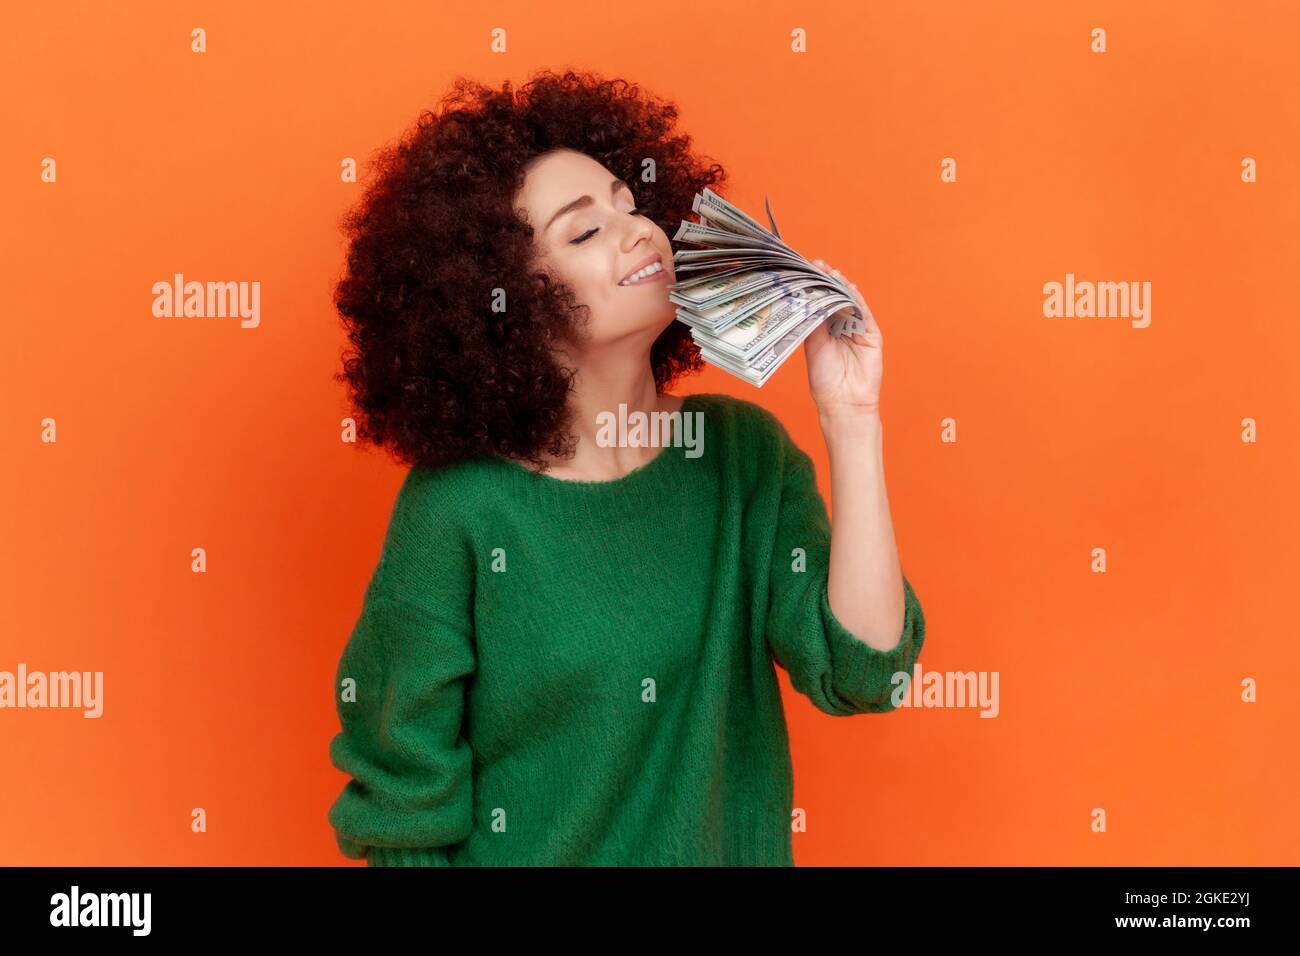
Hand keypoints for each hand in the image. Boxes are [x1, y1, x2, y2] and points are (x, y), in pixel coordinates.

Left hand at [802, 258, 882, 416]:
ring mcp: (858, 329)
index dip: (814, 286)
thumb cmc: (825, 379)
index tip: (805, 270)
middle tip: (817, 265)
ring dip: (842, 286)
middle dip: (827, 281)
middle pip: (836, 297)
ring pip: (851, 302)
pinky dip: (857, 301)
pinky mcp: (872, 335)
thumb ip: (812, 321)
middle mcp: (842, 326)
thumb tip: (805, 296)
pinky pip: (865, 314)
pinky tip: (849, 289)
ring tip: (831, 273)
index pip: (820, 301)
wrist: (842, 402)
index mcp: (825, 328)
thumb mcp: (812, 345)